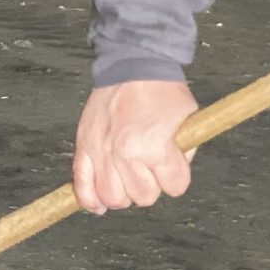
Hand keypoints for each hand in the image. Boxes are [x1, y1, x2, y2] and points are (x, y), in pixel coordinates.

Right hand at [72, 79, 197, 212]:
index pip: (175, 187)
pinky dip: (90, 200)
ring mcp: (101, 151)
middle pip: (144, 196)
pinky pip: (82, 186)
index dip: (177, 177)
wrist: (133, 65)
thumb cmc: (161, 89)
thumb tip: (174, 172)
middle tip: (151, 169)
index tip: (174, 167)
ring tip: (129, 179)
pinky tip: (99, 204)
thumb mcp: (187, 119)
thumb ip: (184, 151)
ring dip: (125, 193)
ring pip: (113, 198)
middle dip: (153, 185)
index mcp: (154, 146)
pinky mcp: (84, 146)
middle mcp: (125, 153)